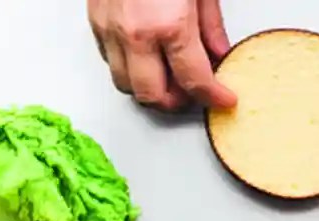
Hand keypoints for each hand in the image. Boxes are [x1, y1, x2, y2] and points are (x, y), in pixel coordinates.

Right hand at [87, 0, 236, 110]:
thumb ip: (210, 24)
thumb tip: (219, 52)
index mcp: (169, 24)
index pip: (194, 80)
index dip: (213, 96)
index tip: (223, 99)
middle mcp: (136, 34)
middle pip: (153, 95)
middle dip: (176, 102)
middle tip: (194, 93)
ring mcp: (110, 29)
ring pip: (125, 84)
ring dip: (149, 89)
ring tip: (169, 77)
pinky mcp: (95, 20)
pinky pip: (109, 61)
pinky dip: (128, 67)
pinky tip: (146, 56)